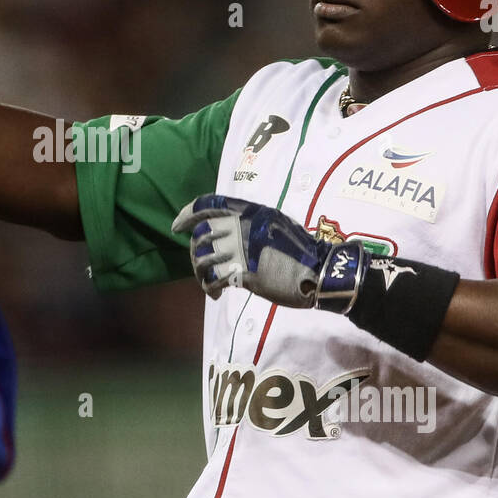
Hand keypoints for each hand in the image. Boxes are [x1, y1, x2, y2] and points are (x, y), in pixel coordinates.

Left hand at [171, 194, 368, 311]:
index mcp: (252, 211)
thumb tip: (226, 229)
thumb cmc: (300, 250)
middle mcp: (244, 226)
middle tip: (200, 265)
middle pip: (202, 234)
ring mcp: (244, 250)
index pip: (210, 204)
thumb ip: (251, 223)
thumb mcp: (275, 224)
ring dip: (200, 272)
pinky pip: (214, 279)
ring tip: (208, 282)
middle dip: (195, 252)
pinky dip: (209, 287)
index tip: (176, 226)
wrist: (320, 272)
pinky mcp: (245, 274)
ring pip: (203, 258)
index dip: (188, 214)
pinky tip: (215, 293)